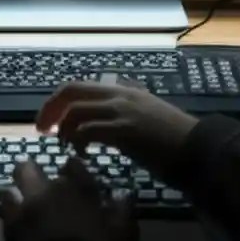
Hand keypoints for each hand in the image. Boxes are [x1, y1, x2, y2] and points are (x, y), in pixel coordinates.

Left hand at [0, 158, 137, 240]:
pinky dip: (8, 210)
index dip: (73, 167)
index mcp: (78, 189)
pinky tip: (14, 217)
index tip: (75, 173)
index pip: (73, 164)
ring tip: (20, 199)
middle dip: (32, 172)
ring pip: (10, 186)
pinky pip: (3, 210)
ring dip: (15, 191)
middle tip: (39, 182)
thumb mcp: (123, 235)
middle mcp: (48, 191)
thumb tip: (122, 193)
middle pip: (29, 168)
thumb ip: (123, 210)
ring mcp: (26, 207)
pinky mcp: (10, 227)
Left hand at [36, 81, 196, 179]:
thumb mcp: (145, 115)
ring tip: (68, 147)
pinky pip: (89, 130)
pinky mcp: (125, 130)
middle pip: (70, 91)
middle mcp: (120, 95)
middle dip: (50, 110)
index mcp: (123, 91)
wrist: (198, 147)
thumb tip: (103, 122)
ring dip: (65, 131)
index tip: (49, 120)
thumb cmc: (173, 137)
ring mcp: (122, 111)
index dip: (58, 101)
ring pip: (76, 111)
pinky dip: (78, 142)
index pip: (79, 86)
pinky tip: (83, 154)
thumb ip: (124, 113)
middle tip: (41, 130)